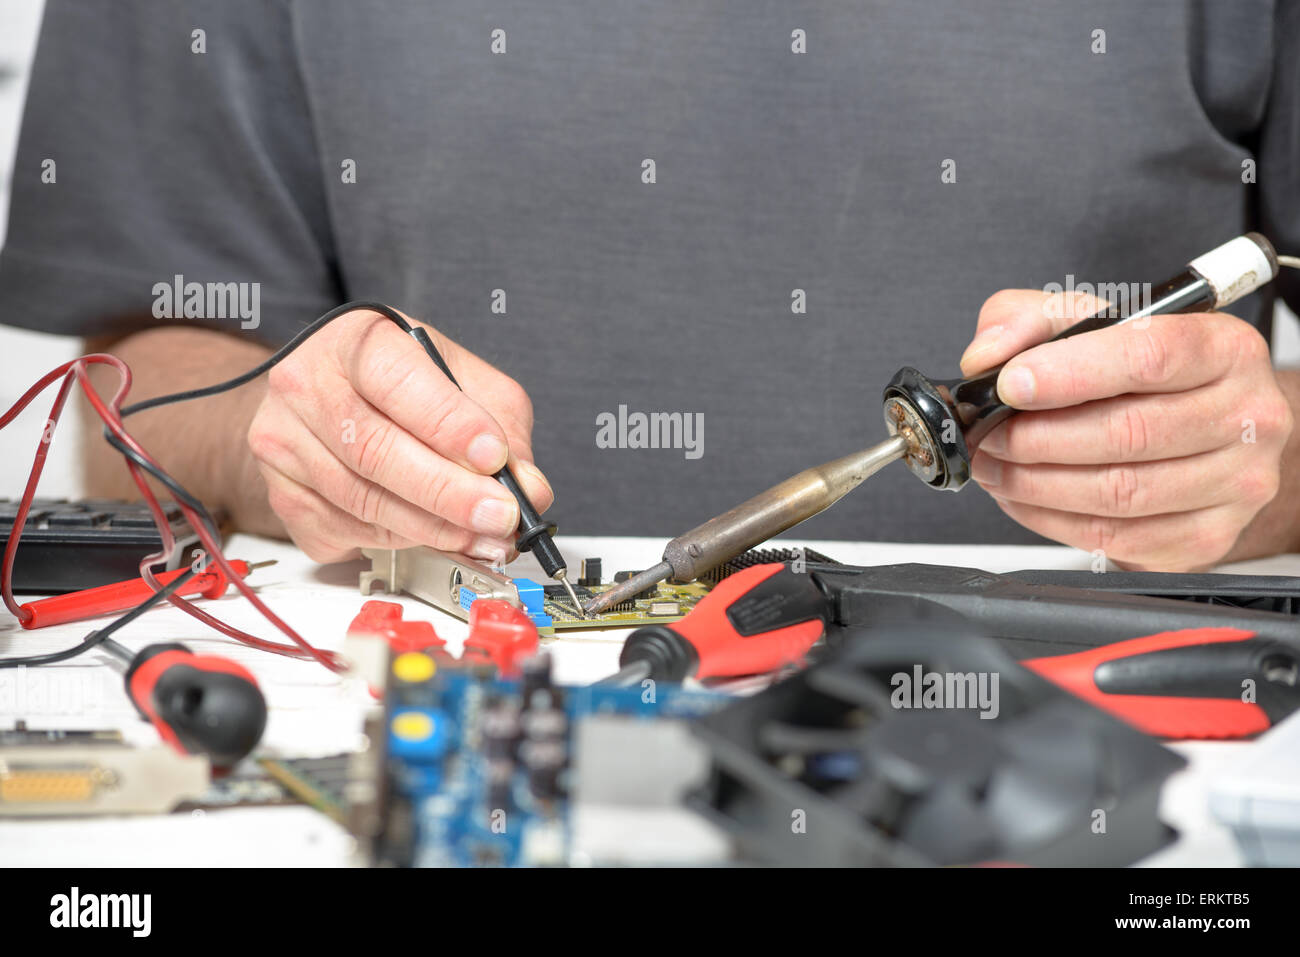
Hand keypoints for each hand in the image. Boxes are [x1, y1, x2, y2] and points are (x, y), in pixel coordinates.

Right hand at [247, 308, 551, 562]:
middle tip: (501, 516)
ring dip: (434, 529)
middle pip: (376, 452)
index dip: (450, 426)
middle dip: (450, 494)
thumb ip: (503, 425)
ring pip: (363, 502)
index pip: (399, 383)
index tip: (495, 459)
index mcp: (356, 341)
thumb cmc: (401, 380)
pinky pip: (346, 532)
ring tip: (484, 536)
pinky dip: (401, 542)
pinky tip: (436, 535)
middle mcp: (306, 386)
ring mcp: (285, 443)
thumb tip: (529, 489)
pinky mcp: (282, 494)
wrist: (325, 392)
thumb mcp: (463, 377)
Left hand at [959, 289, 1292, 570]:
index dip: (1070, 372)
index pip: (1150, 355)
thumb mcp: (1094, 324)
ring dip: (1035, 482)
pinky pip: (1113, 537)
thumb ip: (1034, 321)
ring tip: (995, 466)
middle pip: (1129, 432)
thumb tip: (988, 356)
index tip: (1010, 384)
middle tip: (989, 434)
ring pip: (1118, 492)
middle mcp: (1246, 417)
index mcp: (1225, 349)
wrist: (1206, 435)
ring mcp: (1234, 484)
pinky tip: (1022, 497)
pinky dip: (1049, 518)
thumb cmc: (1147, 377)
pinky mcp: (1206, 539)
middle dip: (1037, 436)